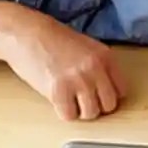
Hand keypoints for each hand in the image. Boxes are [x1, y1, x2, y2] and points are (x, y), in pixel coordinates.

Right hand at [0, 9, 127, 120]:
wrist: (25, 32)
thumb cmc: (51, 38)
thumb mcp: (85, 46)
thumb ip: (99, 65)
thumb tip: (106, 90)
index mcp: (105, 56)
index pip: (122, 90)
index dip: (108, 95)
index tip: (98, 95)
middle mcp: (95, 68)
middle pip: (109, 105)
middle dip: (96, 105)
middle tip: (82, 100)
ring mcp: (77, 80)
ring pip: (91, 113)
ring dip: (80, 111)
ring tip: (69, 100)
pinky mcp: (58, 91)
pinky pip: (69, 115)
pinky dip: (63, 112)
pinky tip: (57, 100)